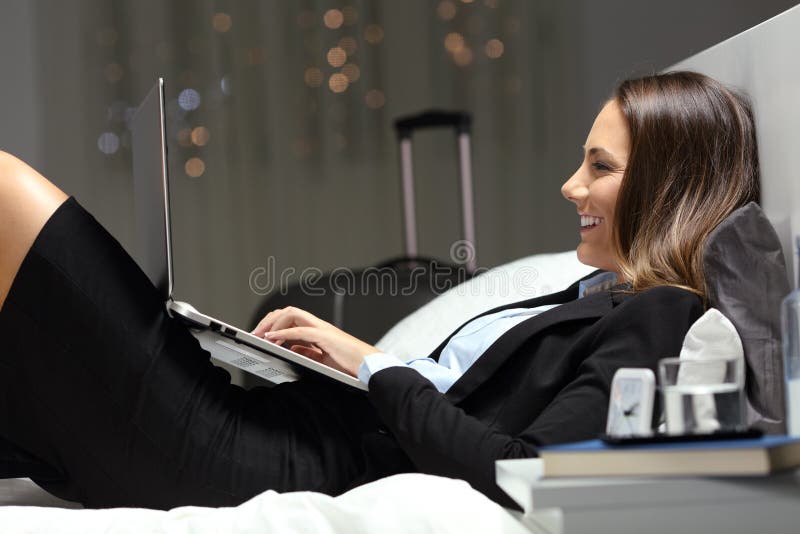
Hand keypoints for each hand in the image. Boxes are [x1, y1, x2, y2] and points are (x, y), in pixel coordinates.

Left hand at [251, 306, 377, 376]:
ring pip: (292, 314)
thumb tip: (292, 348)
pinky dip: (284, 333)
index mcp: (317, 330)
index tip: (260, 335)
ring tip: (262, 335)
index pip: (291, 317)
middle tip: (255, 334)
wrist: (370, 367)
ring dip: (273, 323)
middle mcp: (318, 325)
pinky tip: (274, 339)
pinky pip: (300, 331)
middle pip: (288, 311)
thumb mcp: (323, 358)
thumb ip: (308, 351)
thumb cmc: (351, 364)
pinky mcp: (326, 337)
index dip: (273, 323)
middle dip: (268, 320)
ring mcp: (322, 329)